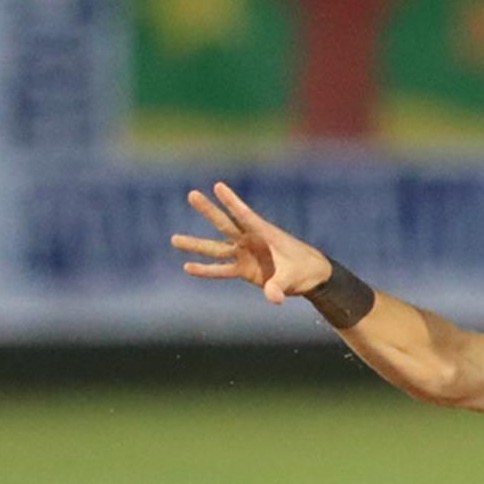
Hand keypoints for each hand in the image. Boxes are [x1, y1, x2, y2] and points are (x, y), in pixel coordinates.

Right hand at [171, 182, 333, 305]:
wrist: (309, 276)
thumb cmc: (304, 269)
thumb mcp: (293, 277)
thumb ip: (279, 286)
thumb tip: (272, 298)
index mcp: (265, 233)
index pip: (245, 215)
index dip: (232, 201)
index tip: (218, 186)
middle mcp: (251, 240)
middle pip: (225, 224)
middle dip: (208, 210)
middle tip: (192, 194)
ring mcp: (245, 254)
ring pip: (216, 247)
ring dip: (196, 244)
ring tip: (173, 239)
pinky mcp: (243, 269)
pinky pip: (221, 270)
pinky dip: (205, 270)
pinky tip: (188, 267)